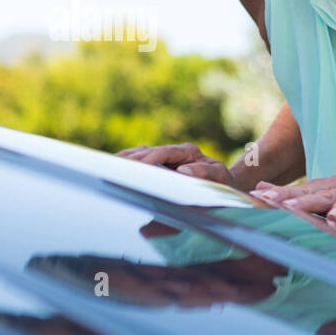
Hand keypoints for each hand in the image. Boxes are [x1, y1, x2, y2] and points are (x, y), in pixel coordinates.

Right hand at [114, 143, 238, 188]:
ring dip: (127, 159)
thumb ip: (204, 173)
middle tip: (113, 165)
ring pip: (143, 152)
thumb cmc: (223, 183)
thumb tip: (183, 171)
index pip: (165, 152)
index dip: (150, 158)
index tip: (137, 166)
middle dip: (132, 157)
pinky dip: (130, 162)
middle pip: (149, 150)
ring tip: (108, 166)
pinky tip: (116, 168)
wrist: (227, 184)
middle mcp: (176, 150)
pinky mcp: (163, 163)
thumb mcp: (219, 178)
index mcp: (188, 151)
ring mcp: (168, 156)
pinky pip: (143, 159)